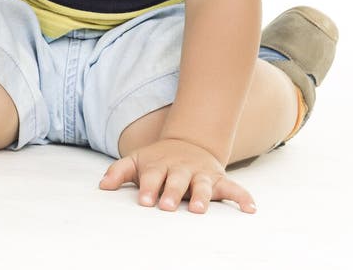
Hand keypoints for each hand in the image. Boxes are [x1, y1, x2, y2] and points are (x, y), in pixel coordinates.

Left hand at [98, 137, 255, 212]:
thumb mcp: (137, 159)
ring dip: (202, 197)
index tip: (143, 200)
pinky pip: (234, 188)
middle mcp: (181, 170)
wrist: (188, 142)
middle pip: (176, 181)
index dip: (148, 187)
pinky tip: (250, 208)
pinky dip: (243, 197)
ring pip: (203, 186)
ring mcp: (200, 174)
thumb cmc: (158, 159)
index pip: (152, 176)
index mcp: (160, 166)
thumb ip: (119, 172)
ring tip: (199, 209)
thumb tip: (102, 186)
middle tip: (167, 207)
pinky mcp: (218, 179)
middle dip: (172, 193)